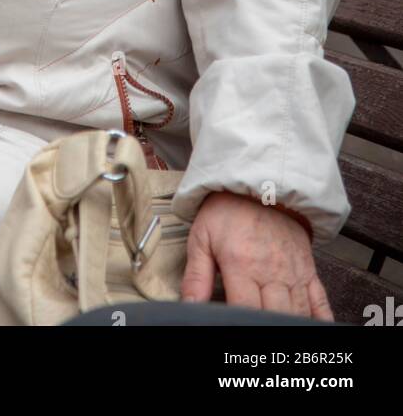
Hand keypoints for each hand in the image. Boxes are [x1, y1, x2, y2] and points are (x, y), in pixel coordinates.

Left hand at [179, 190, 333, 318]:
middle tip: (255, 327)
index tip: (234, 328)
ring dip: (290, 324)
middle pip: (274, 315)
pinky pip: (320, 301)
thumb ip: (196, 276)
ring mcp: (293, 271)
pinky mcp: (308, 268)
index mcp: (242, 264)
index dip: (241, 325)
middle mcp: (271, 271)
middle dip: (265, 326)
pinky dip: (320, 319)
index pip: (245, 309)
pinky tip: (314, 328)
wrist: (259, 182)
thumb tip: (190, 307)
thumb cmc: (227, 210)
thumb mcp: (202, 237)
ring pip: (297, 313)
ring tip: (279, 330)